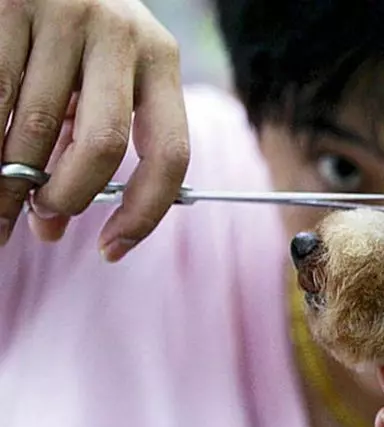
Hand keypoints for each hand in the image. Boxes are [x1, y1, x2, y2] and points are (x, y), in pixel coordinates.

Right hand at [0, 0, 188, 260]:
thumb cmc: (74, 43)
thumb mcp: (100, 85)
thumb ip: (86, 146)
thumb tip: (51, 225)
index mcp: (160, 61)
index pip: (171, 153)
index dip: (144, 211)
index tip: (111, 249)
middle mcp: (123, 36)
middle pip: (104, 145)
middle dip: (69, 196)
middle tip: (45, 220)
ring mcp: (68, 16)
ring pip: (35, 126)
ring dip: (12, 181)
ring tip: (2, 208)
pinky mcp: (14, 5)